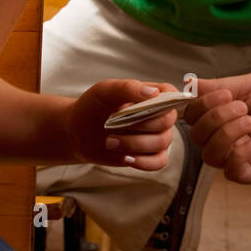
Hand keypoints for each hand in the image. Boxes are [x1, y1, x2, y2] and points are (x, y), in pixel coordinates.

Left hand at [63, 79, 181, 167]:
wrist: (78, 131)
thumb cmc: (93, 106)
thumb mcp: (106, 90)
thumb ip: (128, 88)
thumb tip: (154, 93)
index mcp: (153, 94)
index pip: (172, 95)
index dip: (164, 102)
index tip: (144, 107)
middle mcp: (160, 115)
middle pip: (167, 121)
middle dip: (142, 125)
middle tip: (114, 125)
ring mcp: (157, 136)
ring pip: (162, 142)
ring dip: (135, 143)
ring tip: (110, 141)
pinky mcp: (150, 155)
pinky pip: (159, 162)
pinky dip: (143, 162)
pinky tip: (126, 158)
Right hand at [186, 72, 250, 183]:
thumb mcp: (249, 84)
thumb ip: (216, 87)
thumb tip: (188, 85)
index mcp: (226, 115)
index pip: (194, 117)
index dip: (200, 107)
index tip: (223, 94)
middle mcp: (230, 136)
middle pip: (198, 136)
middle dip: (216, 118)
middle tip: (243, 107)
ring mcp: (241, 156)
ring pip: (210, 155)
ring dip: (226, 134)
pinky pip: (230, 171)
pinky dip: (238, 154)